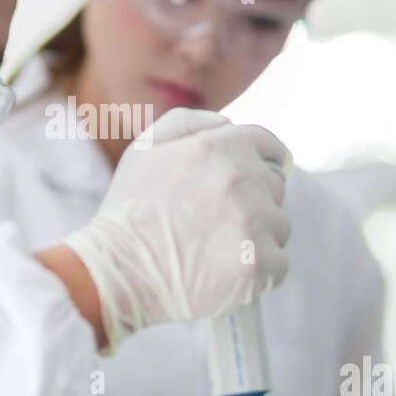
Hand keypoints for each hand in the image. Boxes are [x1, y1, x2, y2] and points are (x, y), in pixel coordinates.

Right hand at [61, 108, 291, 353]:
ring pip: (279, 226)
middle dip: (254, 202)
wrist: (116, 270)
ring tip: (214, 249)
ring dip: (256, 237)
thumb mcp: (145, 148)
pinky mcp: (257, 263)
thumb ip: (190, 122)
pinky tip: (223, 272)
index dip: (265, 164)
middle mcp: (241, 179)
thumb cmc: (128, 211)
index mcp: (219, 147)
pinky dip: (257, 273)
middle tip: (216, 223)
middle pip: (275, 188)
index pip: (270, 147)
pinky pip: (278, 264)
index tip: (258, 182)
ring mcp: (252, 222)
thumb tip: (229, 123)